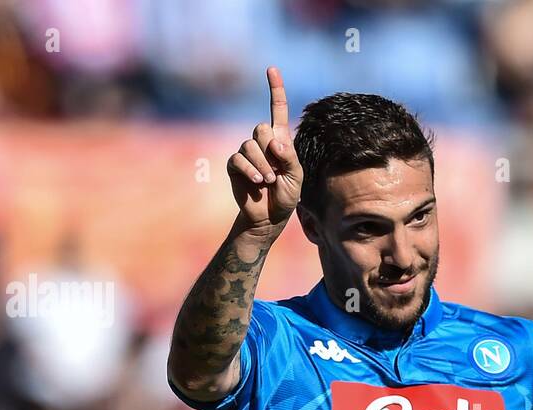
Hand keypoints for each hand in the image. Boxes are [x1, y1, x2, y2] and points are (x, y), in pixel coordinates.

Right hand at [227, 66, 302, 234]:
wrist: (269, 217)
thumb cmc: (286, 195)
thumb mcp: (297, 177)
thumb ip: (290, 158)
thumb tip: (275, 142)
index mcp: (280, 141)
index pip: (278, 110)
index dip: (275, 89)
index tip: (272, 68)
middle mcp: (262, 142)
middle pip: (261, 128)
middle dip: (270, 150)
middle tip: (277, 172)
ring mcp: (247, 152)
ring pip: (250, 145)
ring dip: (262, 165)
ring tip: (268, 181)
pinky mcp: (235, 165)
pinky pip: (239, 159)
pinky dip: (250, 170)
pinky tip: (257, 182)